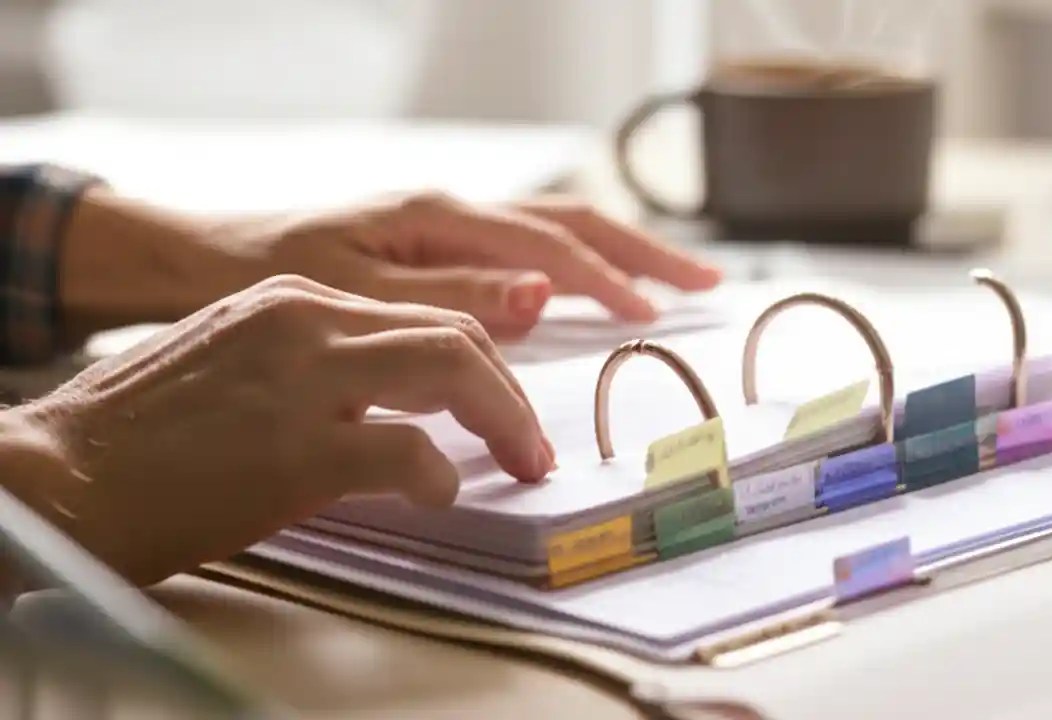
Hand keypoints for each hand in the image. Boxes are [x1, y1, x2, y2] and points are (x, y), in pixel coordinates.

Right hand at [0, 275, 552, 587]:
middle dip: (510, 393)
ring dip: (503, 420)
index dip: (484, 364)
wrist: (60, 474)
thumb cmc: (145, 434)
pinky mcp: (294, 450)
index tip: (507, 407)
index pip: (423, 314)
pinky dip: (439, 476)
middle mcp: (304, 321)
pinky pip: (407, 453)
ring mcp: (301, 380)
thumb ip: (319, 365)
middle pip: (453, 333)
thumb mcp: (240, 361)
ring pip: (449, 368)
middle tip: (532, 444)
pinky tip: (440, 495)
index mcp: (294, 301)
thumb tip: (398, 406)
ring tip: (522, 463)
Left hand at [59, 188, 721, 342]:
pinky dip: (577, 258)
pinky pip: (527, 243)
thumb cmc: (271, 274)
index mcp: (438, 217)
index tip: (656, 316)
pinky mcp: (439, 242)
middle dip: (642, 252)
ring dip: (619, 251)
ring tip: (671, 278)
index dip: (608, 282)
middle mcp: (452, 210)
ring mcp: (448, 223)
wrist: (208, 257)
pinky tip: (592, 281)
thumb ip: (450, 294)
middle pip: (572, 221)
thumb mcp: (355, 293)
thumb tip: (541, 292)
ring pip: (555, 227)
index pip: (549, 247)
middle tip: (705, 282)